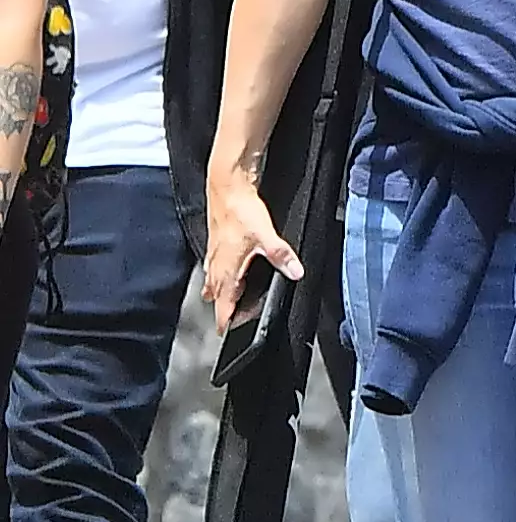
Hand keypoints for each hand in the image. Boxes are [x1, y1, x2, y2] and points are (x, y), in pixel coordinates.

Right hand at [203, 159, 302, 331]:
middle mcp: (216, 265)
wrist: (227, 186)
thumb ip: (281, 255)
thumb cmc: (240, 210)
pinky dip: (219, 275)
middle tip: (232, 322)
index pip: (223, 306)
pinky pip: (213, 267)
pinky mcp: (215, 243)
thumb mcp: (266, 235)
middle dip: (224, 310)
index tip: (229, 334)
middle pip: (217, 297)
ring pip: (213, 282)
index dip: (226, 322)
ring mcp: (213, 254)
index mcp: (226, 270)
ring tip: (228, 302)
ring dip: (220, 293)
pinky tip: (226, 272)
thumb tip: (296, 271)